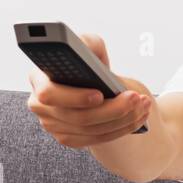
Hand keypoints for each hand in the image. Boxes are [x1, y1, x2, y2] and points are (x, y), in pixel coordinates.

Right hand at [26, 34, 152, 147]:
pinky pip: (97, 139)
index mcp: (38, 79)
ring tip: (144, 104)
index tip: (100, 94)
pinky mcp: (68, 139)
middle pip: (77, 117)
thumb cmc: (90, 62)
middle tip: (136, 98)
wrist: (96, 84)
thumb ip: (86, 44)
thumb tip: (87, 50)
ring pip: (91, 130)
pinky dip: (121, 128)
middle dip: (111, 109)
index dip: (75, 97)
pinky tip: (138, 116)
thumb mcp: (89, 47)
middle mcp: (40, 106)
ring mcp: (52, 126)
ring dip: (123, 118)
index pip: (49, 94)